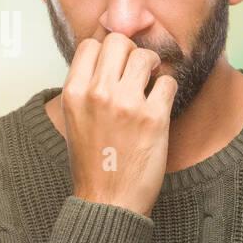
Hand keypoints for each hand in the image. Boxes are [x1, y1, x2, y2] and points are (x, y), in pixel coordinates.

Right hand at [61, 32, 176, 217]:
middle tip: (139, 70)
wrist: (108, 202)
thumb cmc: (94, 163)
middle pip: (120, 41)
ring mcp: (126, 104)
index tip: (117, 64)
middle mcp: (98, 93)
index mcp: (74, 92)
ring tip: (152, 83)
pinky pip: (169, 82)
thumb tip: (107, 60)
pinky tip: (161, 104)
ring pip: (146, 56)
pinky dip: (168, 90)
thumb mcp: (76, 120)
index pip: (91, 44)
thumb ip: (87, 88)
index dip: (107, 50)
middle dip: (133, 52)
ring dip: (154, 67)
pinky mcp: (153, 118)